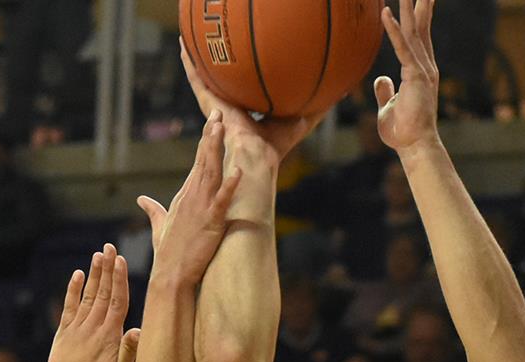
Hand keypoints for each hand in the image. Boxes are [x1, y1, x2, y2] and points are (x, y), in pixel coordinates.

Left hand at [40, 245, 140, 361]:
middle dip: (107, 268)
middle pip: (103, 292)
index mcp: (109, 336)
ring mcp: (76, 329)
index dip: (119, 278)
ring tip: (98, 254)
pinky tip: (78, 275)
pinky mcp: (64, 334)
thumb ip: (130, 351)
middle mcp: (92, 327)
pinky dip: (74, 290)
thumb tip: (140, 329)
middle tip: (110, 246)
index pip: (117, 301)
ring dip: (94, 274)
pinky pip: (69, 307)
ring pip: (88, 296)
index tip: (120, 259)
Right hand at [137, 110, 242, 286]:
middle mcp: (191, 197)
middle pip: (203, 160)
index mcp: (184, 196)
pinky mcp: (211, 222)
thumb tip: (141, 200)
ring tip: (223, 127)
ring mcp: (201, 208)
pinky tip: (238, 170)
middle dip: (211, 135)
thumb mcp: (160, 226)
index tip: (213, 122)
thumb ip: (153, 210)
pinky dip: (230, 185)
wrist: (171, 275)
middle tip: (218, 112)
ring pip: (211, 172)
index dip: (206, 141)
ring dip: (216, 149)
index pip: (197, 162)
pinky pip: (222, 200)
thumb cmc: (169, 253)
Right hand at [179, 43, 317, 162]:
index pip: (242, 93)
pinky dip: (190, 63)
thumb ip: (315, 108)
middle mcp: (228, 108)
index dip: (240, 81)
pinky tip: (183, 45)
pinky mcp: (209, 104)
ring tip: (188, 40)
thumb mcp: (300, 120)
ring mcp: (216, 106)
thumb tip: (341, 93)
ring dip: (195, 60)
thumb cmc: (274, 147)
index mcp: (246, 113)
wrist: (256, 158)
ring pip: (203, 78)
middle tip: (208, 49)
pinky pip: (197, 79)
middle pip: (220, 83)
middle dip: (215, 68)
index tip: (240, 68)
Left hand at [374, 0, 441, 156]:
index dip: (417, 16)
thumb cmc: (403, 130)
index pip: (418, 36)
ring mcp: (422, 69)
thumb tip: (381, 80)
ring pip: (413, 31)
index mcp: (419, 70)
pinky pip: (402, 48)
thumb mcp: (389, 106)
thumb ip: (386, 90)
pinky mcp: (415, 75)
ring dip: (407, 7)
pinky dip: (393, 30)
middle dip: (419, 4)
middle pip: (420, 27)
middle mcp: (425, 65)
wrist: (414, 145)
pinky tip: (385, 13)